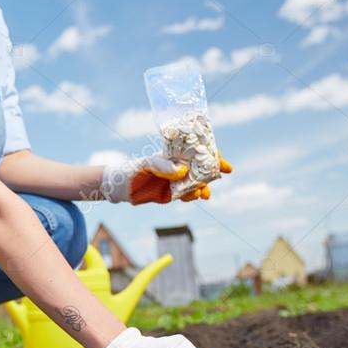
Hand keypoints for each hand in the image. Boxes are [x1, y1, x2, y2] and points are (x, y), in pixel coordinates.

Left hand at [100, 152, 232, 204]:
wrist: (122, 187)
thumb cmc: (134, 169)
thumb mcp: (147, 164)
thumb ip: (163, 166)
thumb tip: (182, 170)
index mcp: (175, 155)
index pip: (196, 152)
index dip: (211, 154)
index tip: (221, 159)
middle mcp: (178, 167)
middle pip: (201, 167)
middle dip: (214, 169)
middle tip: (225, 171)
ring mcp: (176, 181)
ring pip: (196, 183)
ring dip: (204, 186)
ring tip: (206, 193)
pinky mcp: (172, 194)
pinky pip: (187, 195)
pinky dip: (193, 196)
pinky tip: (196, 196)